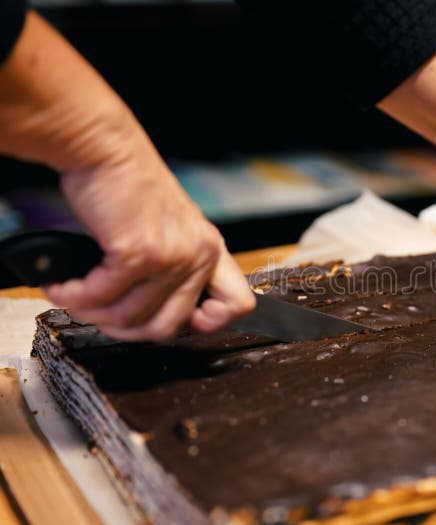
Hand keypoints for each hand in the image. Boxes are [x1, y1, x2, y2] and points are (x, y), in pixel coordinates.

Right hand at [0, 13, 253, 340]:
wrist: (107, 150)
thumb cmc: (129, 189)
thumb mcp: (169, 230)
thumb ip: (173, 268)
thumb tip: (147, 317)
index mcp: (211, 250)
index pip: (238, 305)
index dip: (207, 323)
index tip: (170, 318)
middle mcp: (200, 254)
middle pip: (166, 327)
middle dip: (124, 330)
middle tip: (99, 314)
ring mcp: (173, 255)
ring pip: (131, 318)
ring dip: (93, 314)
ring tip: (75, 297)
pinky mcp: (140, 252)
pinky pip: (102, 297)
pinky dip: (75, 297)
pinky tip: (63, 286)